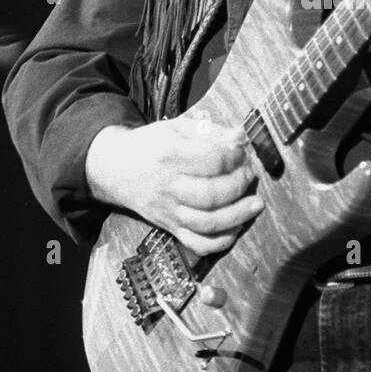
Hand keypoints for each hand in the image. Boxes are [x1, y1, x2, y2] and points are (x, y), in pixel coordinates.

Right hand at [85, 112, 263, 257]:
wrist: (114, 169)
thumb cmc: (149, 145)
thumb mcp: (175, 127)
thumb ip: (209, 131)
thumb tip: (240, 136)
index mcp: (168, 155)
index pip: (211, 160)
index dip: (235, 156)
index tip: (243, 151)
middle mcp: (168, 186)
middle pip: (211, 194)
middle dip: (239, 185)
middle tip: (250, 175)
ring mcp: (168, 211)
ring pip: (207, 223)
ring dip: (238, 215)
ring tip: (256, 203)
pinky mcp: (169, 227)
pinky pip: (197, 243)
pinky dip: (220, 241)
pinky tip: (235, 226)